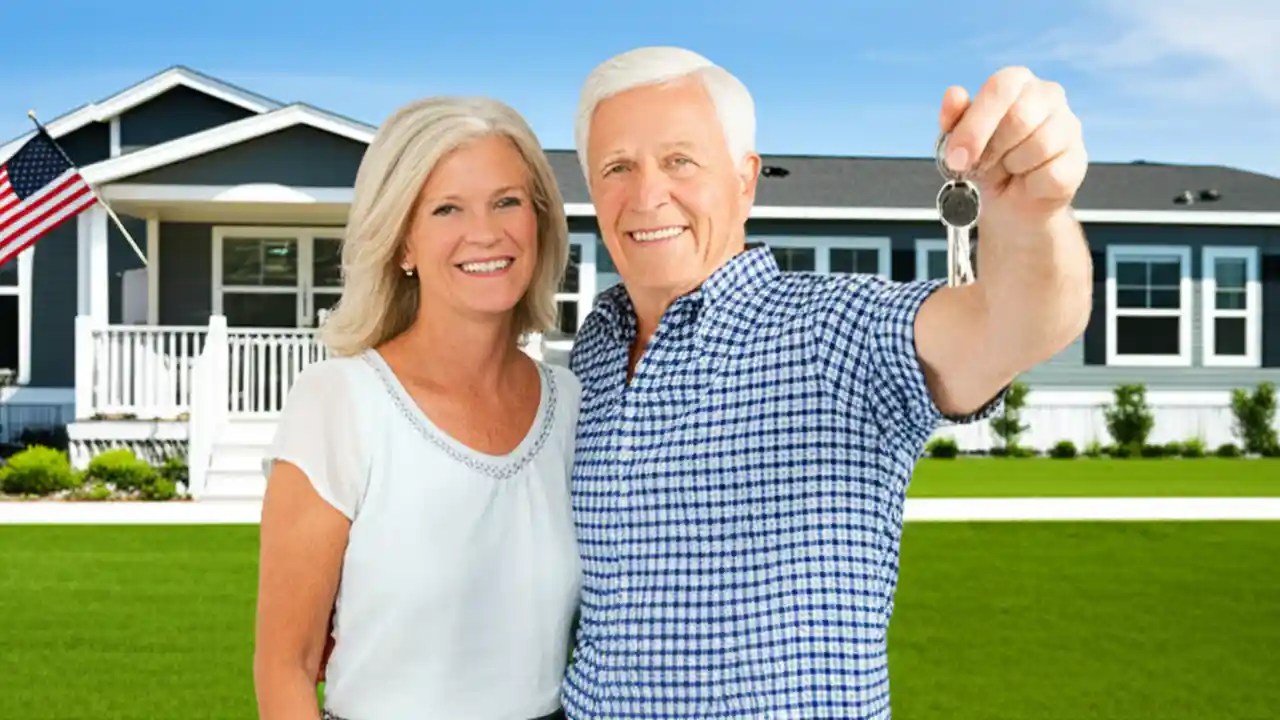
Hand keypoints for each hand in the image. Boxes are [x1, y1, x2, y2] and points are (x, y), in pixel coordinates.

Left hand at [939, 66, 1086, 220]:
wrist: (1008, 203)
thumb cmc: (985, 162)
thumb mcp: (960, 142)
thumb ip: (954, 118)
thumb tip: (954, 95)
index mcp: (1015, 82)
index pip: (1000, 88)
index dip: (975, 125)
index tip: (956, 157)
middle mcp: (1048, 95)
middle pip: (1019, 118)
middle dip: (992, 150)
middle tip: (981, 166)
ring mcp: (1069, 125)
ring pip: (1039, 145)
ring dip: (1012, 166)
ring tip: (1008, 169)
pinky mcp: (1078, 159)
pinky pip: (1051, 173)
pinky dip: (1030, 185)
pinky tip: (1027, 182)